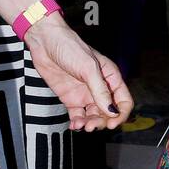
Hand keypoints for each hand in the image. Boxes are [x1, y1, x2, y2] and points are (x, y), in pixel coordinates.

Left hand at [25, 14, 132, 131]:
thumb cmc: (70, 47)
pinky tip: (74, 125)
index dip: (120, 114)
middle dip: (101, 121)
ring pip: (93, 116)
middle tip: (92, 126)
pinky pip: (77, 115)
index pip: (123, 101)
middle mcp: (99, 88)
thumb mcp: (89, 69)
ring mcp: (85, 93)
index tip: (111, 123)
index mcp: (110, 78)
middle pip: (108, 112)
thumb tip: (112, 111)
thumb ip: (100, 91)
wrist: (45, 42)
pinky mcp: (70, 98)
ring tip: (81, 125)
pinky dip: (77, 123)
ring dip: (89, 123)